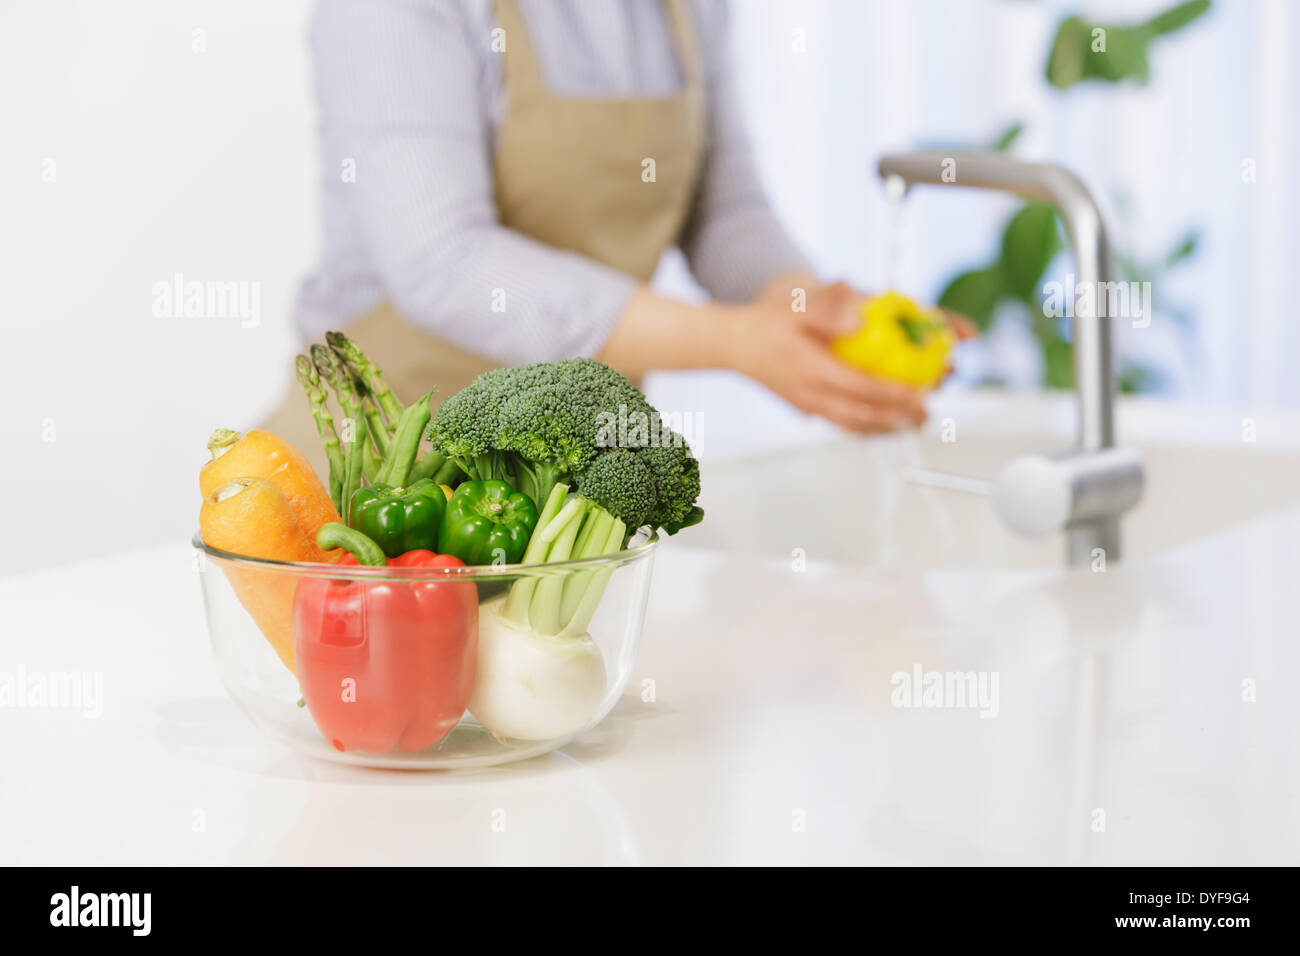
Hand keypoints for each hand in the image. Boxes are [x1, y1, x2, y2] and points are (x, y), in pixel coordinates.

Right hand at [725, 280, 927, 432]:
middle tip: (926, 415)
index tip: (918, 394)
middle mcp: (811, 396)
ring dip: (886, 429)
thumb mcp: (795, 308)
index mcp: (812, 372)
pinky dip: (868, 428)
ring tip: (913, 425)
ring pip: (853, 427)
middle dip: (897, 419)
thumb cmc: (765, 323)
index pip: (859, 388)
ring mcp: (808, 406)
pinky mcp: (807, 408)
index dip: (892, 395)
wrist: (734, 345)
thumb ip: (827, 312)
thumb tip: (860, 319)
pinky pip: (842, 424)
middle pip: (862, 417)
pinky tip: (885, 425)